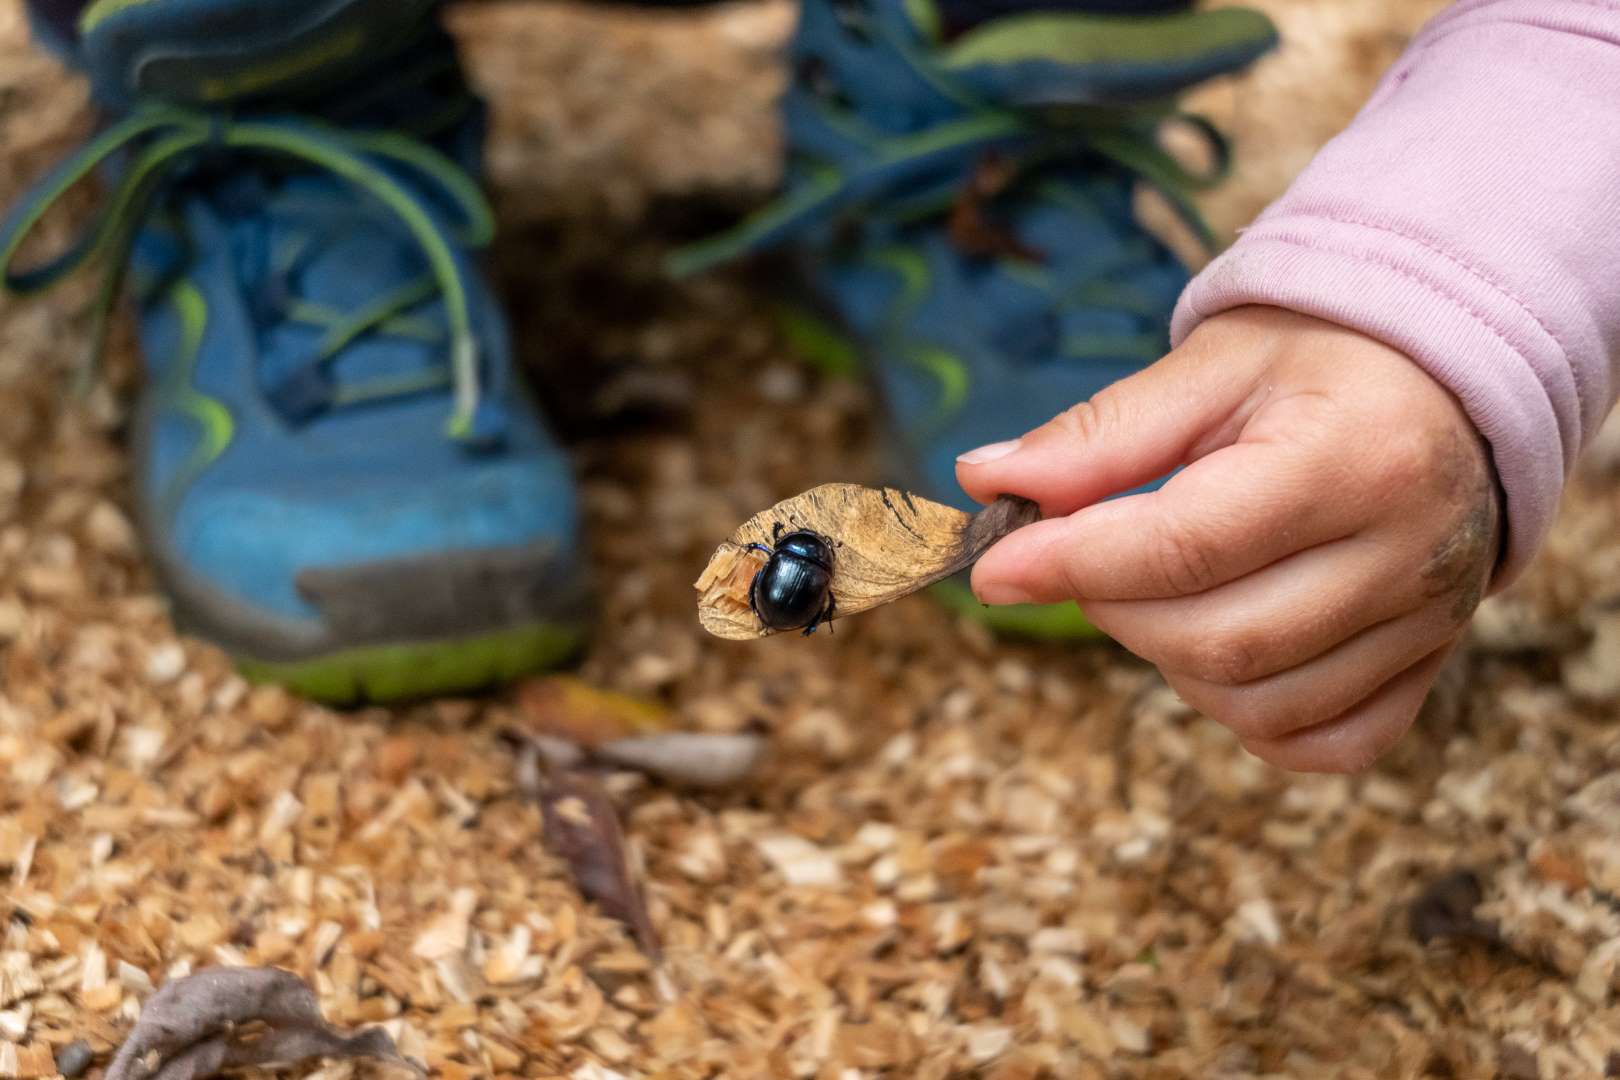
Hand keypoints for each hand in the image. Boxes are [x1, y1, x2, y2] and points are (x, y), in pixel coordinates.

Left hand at [957, 307, 1500, 771]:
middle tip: (1087, 559)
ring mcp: (1429, 621)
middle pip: (1216, 640)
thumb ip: (1101, 435)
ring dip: (1170, 662)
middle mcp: (1408, 554)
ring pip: (1259, 703)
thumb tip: (987, 482)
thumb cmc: (1320, 360)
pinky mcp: (1430, 665)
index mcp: (1352, 458)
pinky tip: (1221, 649)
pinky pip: (1324, 741)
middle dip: (1115, 610)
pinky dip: (1251, 716)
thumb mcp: (1210, 367)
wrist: (1450, 378)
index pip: (1185, 547)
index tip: (995, 566)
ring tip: (1158, 591)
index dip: (1072, 565)